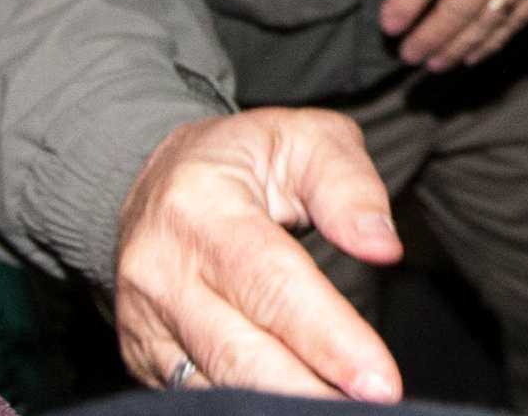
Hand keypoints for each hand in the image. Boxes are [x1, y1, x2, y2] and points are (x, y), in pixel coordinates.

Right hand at [113, 108, 404, 399]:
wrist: (160, 178)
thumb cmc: (247, 157)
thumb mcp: (305, 139)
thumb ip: (349, 186)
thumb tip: (383, 247)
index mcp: (200, 207)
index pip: (271, 286)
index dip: (328, 338)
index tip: (380, 380)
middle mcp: (161, 272)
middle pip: (240, 354)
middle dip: (309, 392)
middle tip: (372, 411)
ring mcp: (145, 323)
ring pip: (215, 387)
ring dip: (280, 407)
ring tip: (339, 411)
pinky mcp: (144, 358)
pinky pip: (196, 397)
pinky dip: (246, 408)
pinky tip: (294, 408)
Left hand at [374, 0, 527, 70]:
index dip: (407, 2)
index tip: (388, 25)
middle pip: (460, 6)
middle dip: (430, 36)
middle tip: (407, 55)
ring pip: (487, 22)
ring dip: (457, 48)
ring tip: (433, 64)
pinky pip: (515, 23)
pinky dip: (491, 44)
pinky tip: (470, 57)